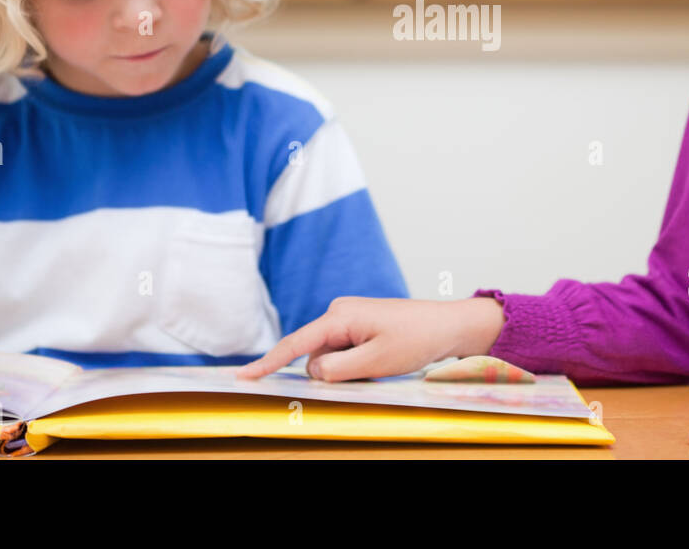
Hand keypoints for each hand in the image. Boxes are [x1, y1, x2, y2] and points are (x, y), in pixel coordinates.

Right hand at [238, 296, 505, 381]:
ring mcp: (348, 318)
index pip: (295, 344)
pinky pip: (343, 353)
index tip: (242, 377)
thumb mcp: (375, 361)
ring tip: (383, 361)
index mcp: (339, 316)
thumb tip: (312, 371)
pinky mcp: (358, 326)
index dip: (267, 363)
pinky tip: (380, 359)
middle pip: (316, 356)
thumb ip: (337, 369)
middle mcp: (339, 312)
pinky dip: (355, 364)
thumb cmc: (416, 339)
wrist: (447, 325)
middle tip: (373, 369)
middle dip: (333, 373)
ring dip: (348, 369)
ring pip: (330, 358)